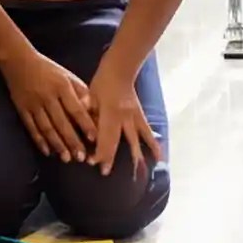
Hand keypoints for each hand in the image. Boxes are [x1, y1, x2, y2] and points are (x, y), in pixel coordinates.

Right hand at [0, 51, 97, 163]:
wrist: (19, 61)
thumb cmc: (48, 69)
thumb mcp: (67, 75)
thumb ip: (80, 91)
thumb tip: (93, 109)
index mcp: (62, 86)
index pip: (76, 109)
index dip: (85, 124)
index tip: (94, 139)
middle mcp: (48, 96)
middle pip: (62, 122)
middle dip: (72, 141)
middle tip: (81, 157)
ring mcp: (33, 104)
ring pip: (47, 128)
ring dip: (57, 144)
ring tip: (66, 158)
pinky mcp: (22, 109)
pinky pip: (31, 128)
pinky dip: (39, 141)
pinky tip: (47, 151)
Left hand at [86, 64, 162, 178]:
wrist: (121, 70)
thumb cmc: (102, 82)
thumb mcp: (91, 95)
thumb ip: (87, 109)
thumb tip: (83, 125)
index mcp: (111, 113)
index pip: (105, 137)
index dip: (100, 151)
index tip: (93, 162)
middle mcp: (125, 118)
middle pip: (119, 142)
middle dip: (112, 158)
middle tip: (105, 172)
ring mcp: (135, 117)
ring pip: (138, 140)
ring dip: (138, 156)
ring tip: (140, 172)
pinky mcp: (140, 116)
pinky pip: (147, 132)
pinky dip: (153, 144)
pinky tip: (158, 155)